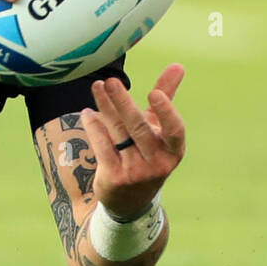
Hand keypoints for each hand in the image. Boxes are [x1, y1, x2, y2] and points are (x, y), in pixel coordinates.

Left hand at [80, 64, 186, 218]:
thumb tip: (178, 65)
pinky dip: (94, 127)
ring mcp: (136, 172)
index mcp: (174, 150)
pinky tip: (88, 113)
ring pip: (118, 134)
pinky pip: (102, 146)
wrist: (130, 200)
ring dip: (105, 108)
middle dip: (122, 103)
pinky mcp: (114, 177)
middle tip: (110, 81)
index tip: (154, 93)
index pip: (174, 131)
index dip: (166, 113)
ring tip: (97, 88)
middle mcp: (158, 162)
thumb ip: (166, 98)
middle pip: (138, 128)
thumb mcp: (159, 130)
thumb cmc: (147, 153)